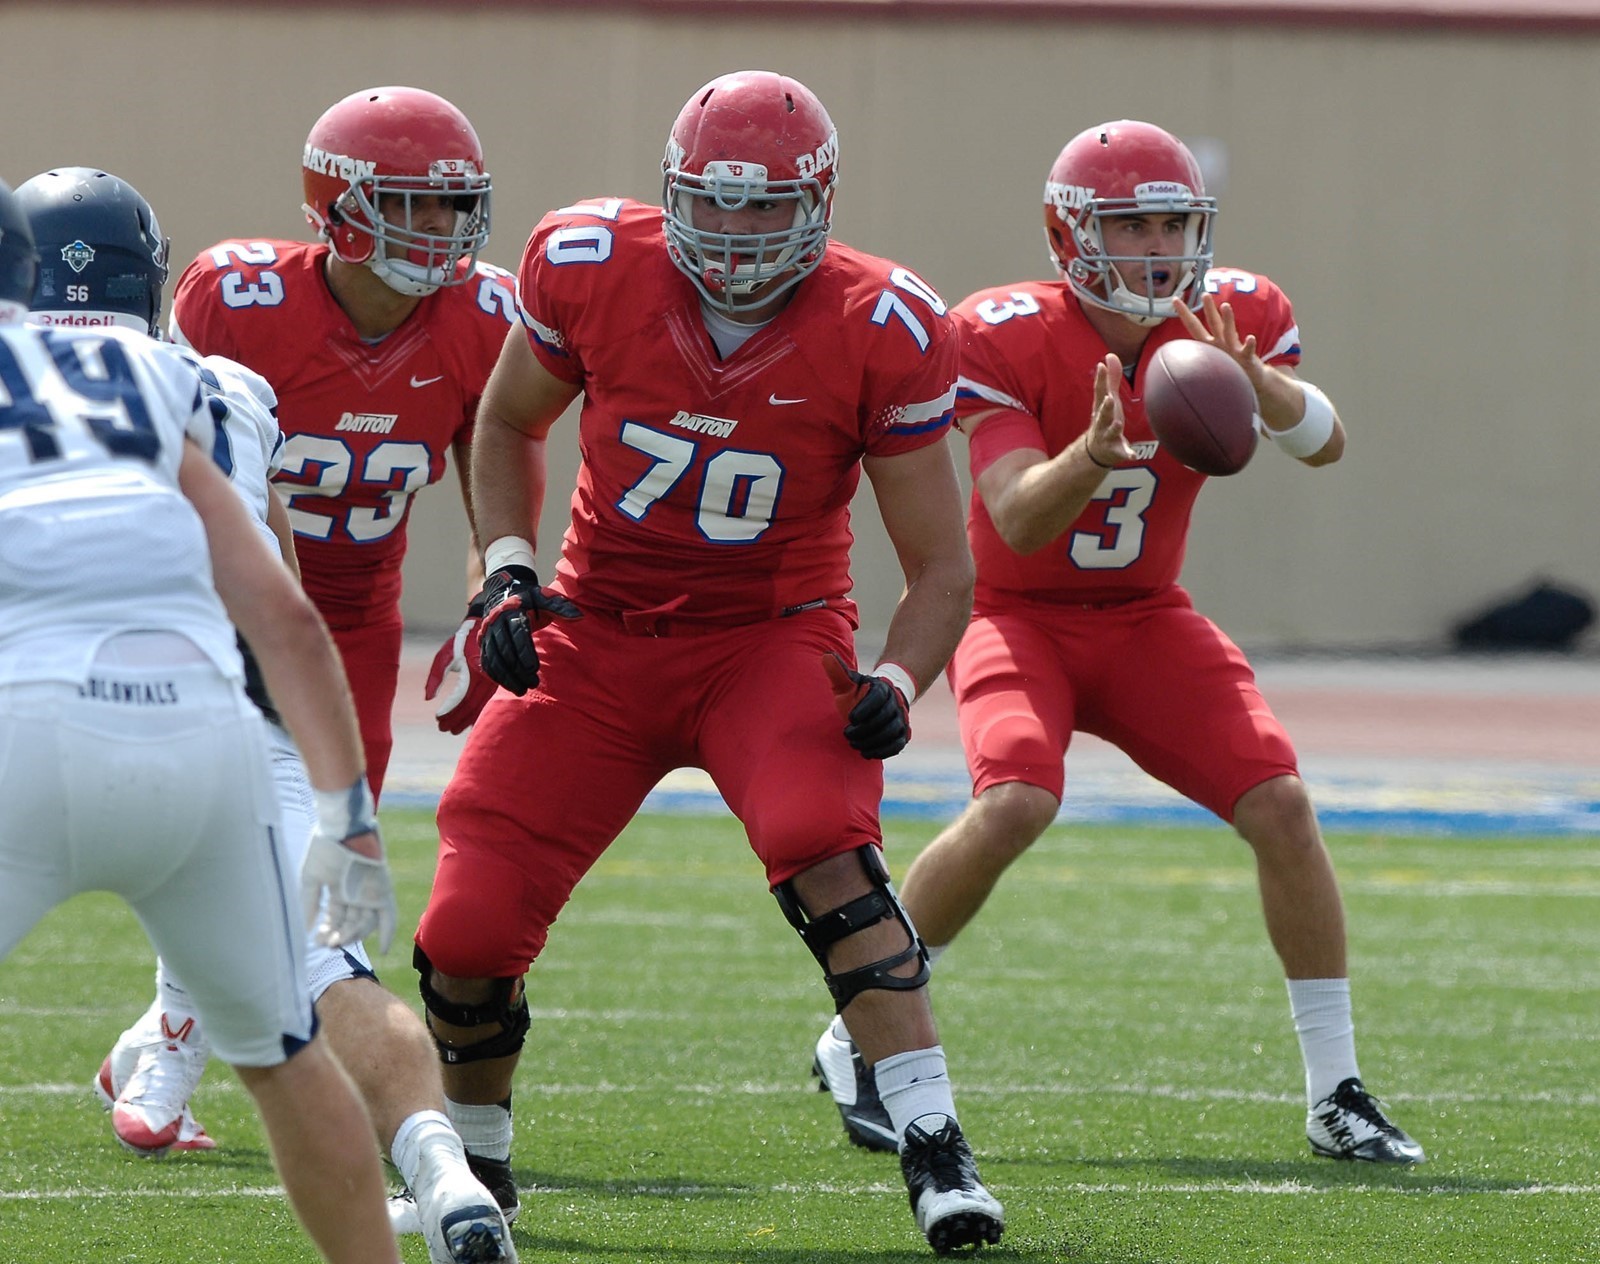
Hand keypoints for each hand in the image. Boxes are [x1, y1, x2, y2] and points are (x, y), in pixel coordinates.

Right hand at [300, 784, 395, 953]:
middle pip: (351, 922)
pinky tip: (382, 949)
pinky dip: (386, 932)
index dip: (327, 931)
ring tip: (339, 941)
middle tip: (329, 944)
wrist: (342, 828)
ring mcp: (370, 892)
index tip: (317, 940)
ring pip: (365, 922)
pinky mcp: (382, 890)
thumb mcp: (310, 878)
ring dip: (354, 935)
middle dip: (339, 936)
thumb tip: (308, 929)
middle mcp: (355, 893)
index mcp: (338, 889)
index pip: (335, 917)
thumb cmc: (324, 848)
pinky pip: (388, 915)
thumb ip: (309, 903)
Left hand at [425, 597, 496, 733]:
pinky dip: (477, 713)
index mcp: (472, 671)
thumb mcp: (445, 655)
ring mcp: (494, 681)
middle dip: (456, 720)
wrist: (487, 627)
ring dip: (466, 720)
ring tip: (453, 729)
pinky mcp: (498, 682)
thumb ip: (435, 676)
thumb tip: (428, 698)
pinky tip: (468, 721)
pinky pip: (487, 702)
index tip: (437, 719)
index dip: (449, 711)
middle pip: (471, 706)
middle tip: (443, 729)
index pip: (460, 698)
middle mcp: (486, 678)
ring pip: (480, 706)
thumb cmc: (462, 640)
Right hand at [477, 565, 581, 694]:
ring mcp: (487, 633)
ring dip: (506, 677)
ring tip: (521, 690)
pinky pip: (486, 661)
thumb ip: (561, 607)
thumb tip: (579, 617)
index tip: (534, 669)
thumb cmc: (531, 600)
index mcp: (513, 610)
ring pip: (494, 658)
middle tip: (533, 684)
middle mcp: (496, 622)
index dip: (524, 652)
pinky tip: (508, 685)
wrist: (504, 593)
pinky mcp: (483, 643)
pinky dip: (495, 675)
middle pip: (505, 650)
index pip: (518, 633)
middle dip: (517, 669)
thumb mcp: (545, 598)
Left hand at [822, 652, 911, 759]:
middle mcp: (895, 704)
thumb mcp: (848, 682)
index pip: (877, 698)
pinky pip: (897, 745)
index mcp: (881, 689)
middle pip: (884, 718)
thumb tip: (826, 655)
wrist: (880, 702)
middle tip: (848, 734)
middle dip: (865, 729)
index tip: (850, 718)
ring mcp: (901, 720)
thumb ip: (838, 672)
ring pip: (891, 732)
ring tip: (854, 744)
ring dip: (872, 741)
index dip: (865, 709)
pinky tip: (867, 753)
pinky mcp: (902, 735)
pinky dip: (883, 750)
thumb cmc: (859, 693)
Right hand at [1086, 354, 1134, 468]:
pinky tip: (1133, 455)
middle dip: (1105, 406)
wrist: (1096, 451)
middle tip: (1109, 398)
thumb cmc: (1105, 419)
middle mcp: (1102, 421)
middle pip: (1103, 413)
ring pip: (1111, 432)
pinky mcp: (1116, 450)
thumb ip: (1110, 378)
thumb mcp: (1107, 399)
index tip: (1101, 365)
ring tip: (1118, 423)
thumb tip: (1110, 355)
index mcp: (1101, 408)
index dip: (1100, 379)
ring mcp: (1108, 436)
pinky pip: (1122, 453)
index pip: (1100, 392)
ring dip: (1114, 428)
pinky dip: (1127, 454)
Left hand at [1174, 292, 1267, 389]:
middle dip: (1208, 308)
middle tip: (1205, 294)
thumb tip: (1168, 358)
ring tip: (1225, 306)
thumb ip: (1194, 356)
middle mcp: (1222, 342)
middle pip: (1214, 322)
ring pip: (1229, 332)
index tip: (1175, 299)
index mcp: (1210, 343)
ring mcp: (1234, 349)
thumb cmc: (1228, 369)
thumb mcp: (1208, 360)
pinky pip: (1248, 351)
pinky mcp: (1247, 359)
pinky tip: (1250, 338)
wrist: (1252, 379)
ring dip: (1227, 318)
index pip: (1195, 326)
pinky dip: (1249, 345)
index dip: (1185, 313)